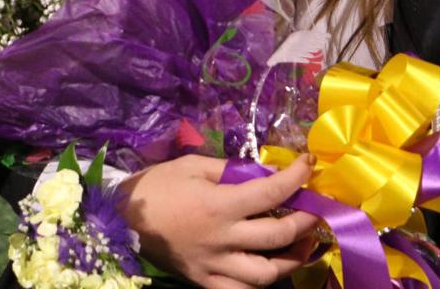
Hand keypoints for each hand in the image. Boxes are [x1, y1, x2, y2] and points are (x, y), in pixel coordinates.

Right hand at [120, 153, 317, 288]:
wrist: (120, 221)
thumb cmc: (158, 186)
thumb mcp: (195, 166)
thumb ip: (233, 169)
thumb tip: (266, 169)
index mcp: (219, 205)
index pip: (272, 192)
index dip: (297, 176)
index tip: (309, 162)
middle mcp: (221, 239)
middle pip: (277, 236)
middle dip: (306, 220)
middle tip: (319, 208)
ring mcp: (213, 266)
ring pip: (264, 274)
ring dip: (292, 259)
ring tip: (305, 244)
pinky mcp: (203, 283)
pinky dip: (260, 283)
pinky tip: (271, 268)